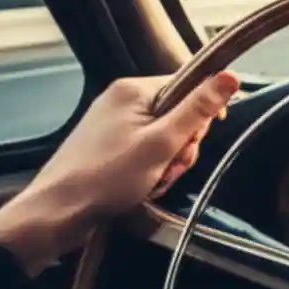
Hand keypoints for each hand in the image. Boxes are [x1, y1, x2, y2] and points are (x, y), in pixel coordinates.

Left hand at [0, 72, 239, 275]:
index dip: (201, 114)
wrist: (57, 213)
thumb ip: (198, 110)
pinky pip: (146, 150)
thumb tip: (231, 75)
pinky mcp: (107, 145)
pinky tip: (142, 185)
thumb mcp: (162, 143)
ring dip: (168, 162)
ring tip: (153, 180)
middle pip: (178, 113)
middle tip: (169, 166)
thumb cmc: (108, 177)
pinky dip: (151, 169)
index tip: (194, 140)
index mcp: (134, 89)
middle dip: (181, 145)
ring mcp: (113, 123)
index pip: (188, 85)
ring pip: (164, 136)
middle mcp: (122, 99)